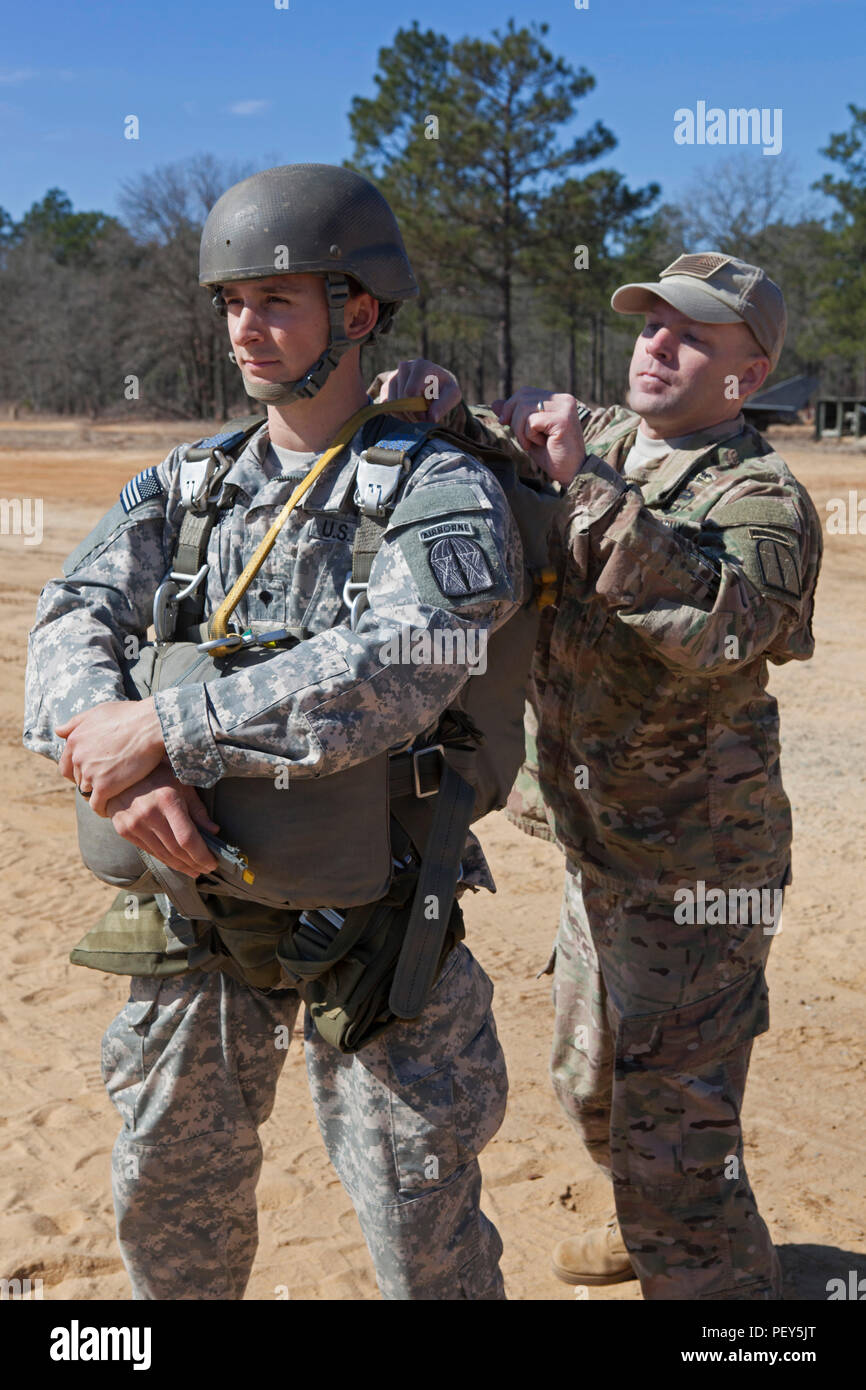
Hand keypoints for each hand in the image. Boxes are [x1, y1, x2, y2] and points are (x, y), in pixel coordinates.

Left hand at [56, 698, 165, 816]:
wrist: (150, 725)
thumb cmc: (129, 715)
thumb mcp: (98, 712)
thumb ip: (76, 722)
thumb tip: (58, 731)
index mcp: (74, 740)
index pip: (66, 764)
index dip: (77, 770)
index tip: (91, 772)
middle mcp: (78, 757)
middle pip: (77, 778)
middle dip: (88, 780)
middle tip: (105, 782)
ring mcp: (90, 773)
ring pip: (87, 791)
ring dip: (97, 793)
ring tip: (111, 794)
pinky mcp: (104, 787)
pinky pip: (96, 805)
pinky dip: (101, 808)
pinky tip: (109, 809)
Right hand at [105, 764, 219, 877]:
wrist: (120, 772)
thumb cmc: (158, 774)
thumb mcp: (183, 784)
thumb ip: (198, 809)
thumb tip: (214, 832)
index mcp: (167, 800)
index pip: (188, 838)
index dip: (202, 855)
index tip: (213, 862)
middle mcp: (148, 814)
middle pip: (176, 850)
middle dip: (194, 863)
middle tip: (207, 869)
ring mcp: (133, 824)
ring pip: (162, 854)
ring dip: (181, 866)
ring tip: (194, 871)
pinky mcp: (123, 830)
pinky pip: (149, 850)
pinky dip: (165, 859)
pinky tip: (176, 863)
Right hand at [368, 359, 461, 421]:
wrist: (436, 384)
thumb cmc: (445, 389)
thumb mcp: (452, 395)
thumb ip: (443, 405)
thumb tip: (431, 418)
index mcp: (421, 366)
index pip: (410, 393)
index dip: (417, 411)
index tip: (427, 419)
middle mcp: (405, 367)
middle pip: (400, 399)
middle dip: (411, 414)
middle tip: (422, 418)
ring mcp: (393, 375)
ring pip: (391, 403)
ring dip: (403, 415)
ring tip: (416, 415)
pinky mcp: (386, 384)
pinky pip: (385, 404)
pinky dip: (395, 413)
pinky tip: (407, 412)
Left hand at [491, 390, 586, 486]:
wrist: (571, 473)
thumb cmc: (551, 455)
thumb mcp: (528, 433)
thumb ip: (515, 416)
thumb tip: (495, 403)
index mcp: (558, 400)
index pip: (525, 392)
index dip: (510, 407)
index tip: (505, 422)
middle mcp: (564, 400)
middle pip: (523, 397)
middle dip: (513, 419)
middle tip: (522, 439)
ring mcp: (565, 408)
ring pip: (525, 408)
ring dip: (521, 430)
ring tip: (532, 443)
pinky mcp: (563, 420)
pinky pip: (532, 421)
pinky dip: (529, 435)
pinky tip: (542, 444)